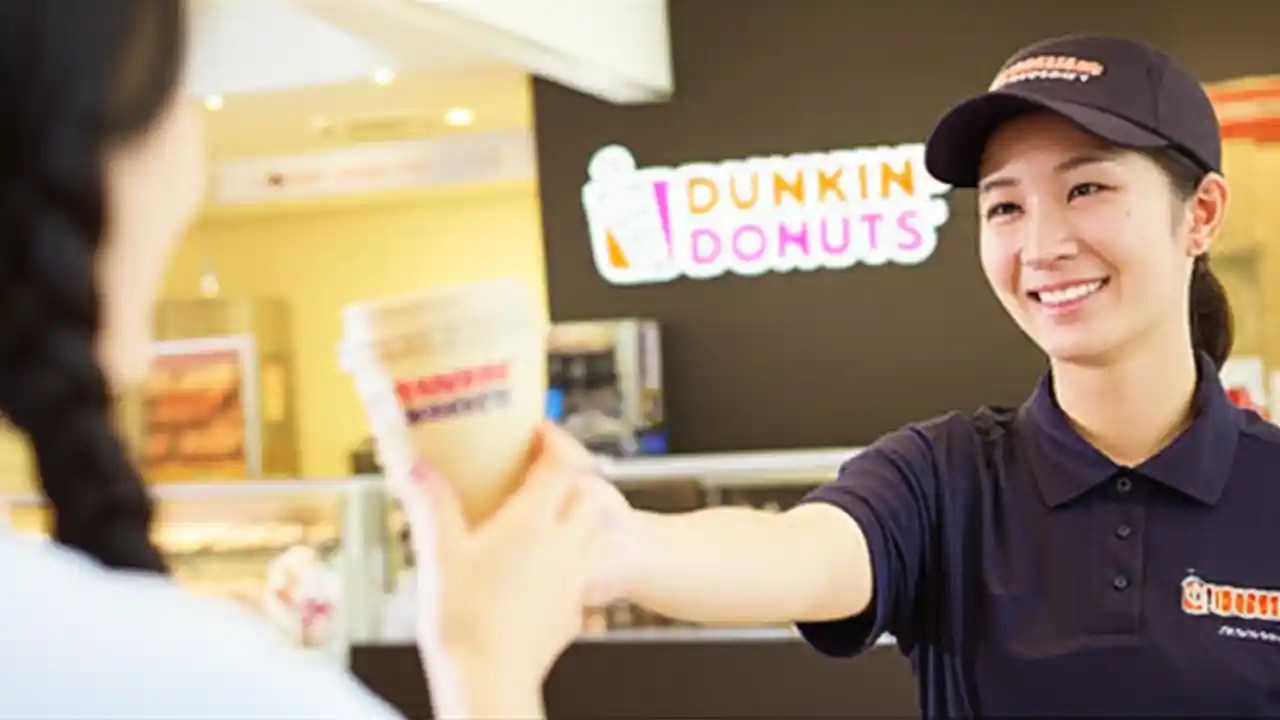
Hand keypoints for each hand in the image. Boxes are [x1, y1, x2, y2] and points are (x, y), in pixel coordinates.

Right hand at [401, 422, 606, 717]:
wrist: (489, 682)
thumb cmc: (462, 620)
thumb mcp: (439, 553)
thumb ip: (431, 504)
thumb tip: (417, 466)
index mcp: (532, 523)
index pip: (561, 465)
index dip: (554, 443)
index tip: (539, 434)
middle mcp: (563, 546)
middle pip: (587, 495)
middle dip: (573, 478)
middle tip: (546, 475)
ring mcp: (574, 579)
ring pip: (595, 533)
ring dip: (581, 516)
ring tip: (553, 517)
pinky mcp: (573, 611)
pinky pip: (587, 575)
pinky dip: (576, 562)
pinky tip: (548, 571)